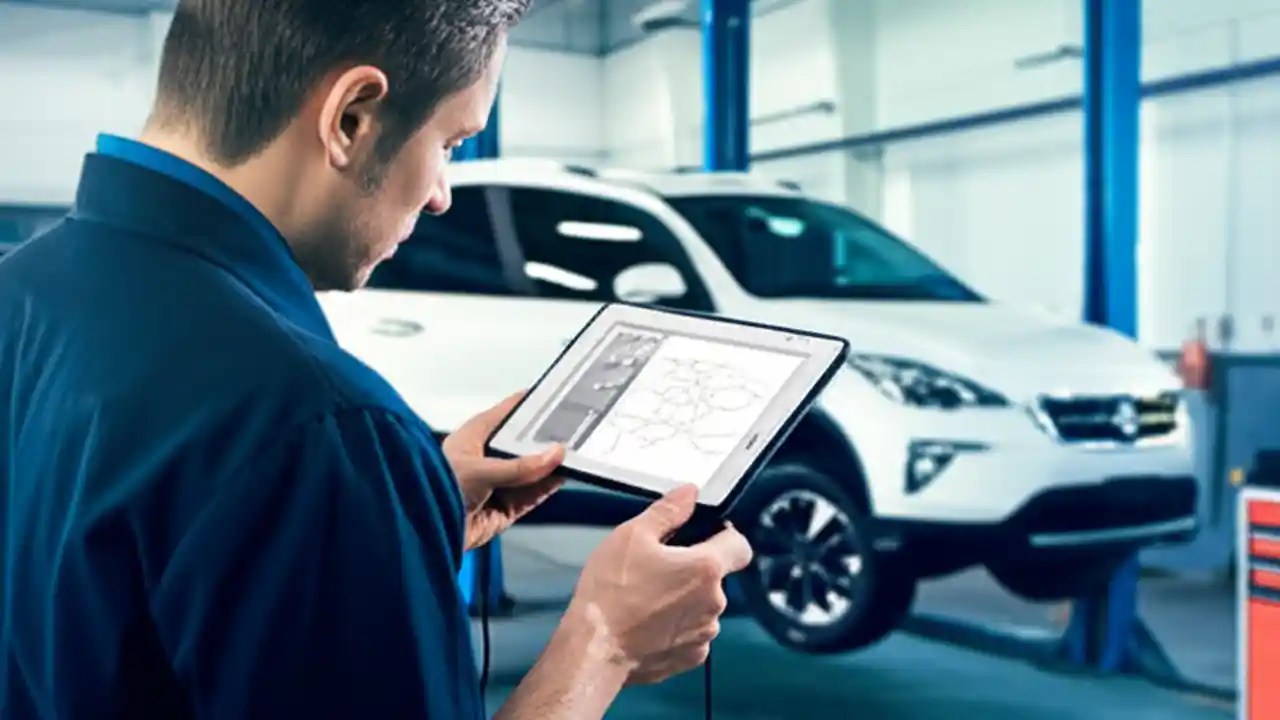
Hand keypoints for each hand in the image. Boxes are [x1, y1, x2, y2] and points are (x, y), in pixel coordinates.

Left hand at [442, 391, 565, 550]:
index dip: (532, 404)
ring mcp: (499, 483)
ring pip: (533, 470)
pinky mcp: (506, 507)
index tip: (557, 396)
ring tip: (576, 452)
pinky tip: (564, 475)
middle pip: (526, 444)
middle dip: (547, 439)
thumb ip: (519, 467)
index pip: (509, 412)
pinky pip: (533, 494)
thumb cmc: (436, 488)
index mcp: (476, 435)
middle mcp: (489, 457)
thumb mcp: (479, 470)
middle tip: (574, 429)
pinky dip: (548, 486)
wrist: (424, 533)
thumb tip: (555, 455)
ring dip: (551, 465)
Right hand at [565, 485, 752, 685]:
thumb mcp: (631, 536)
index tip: (707, 534)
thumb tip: (688, 494)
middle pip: (716, 576)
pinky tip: (648, 620)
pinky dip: (676, 626)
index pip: (740, 544)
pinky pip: (692, 632)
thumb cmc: (610, 595)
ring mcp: (704, 633)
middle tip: (658, 567)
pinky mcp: (691, 656)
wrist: (594, 650)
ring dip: (685, 598)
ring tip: (647, 597)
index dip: (725, 535)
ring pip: (703, 605)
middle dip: (693, 569)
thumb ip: (667, 511)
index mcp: (706, 568)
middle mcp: (714, 602)